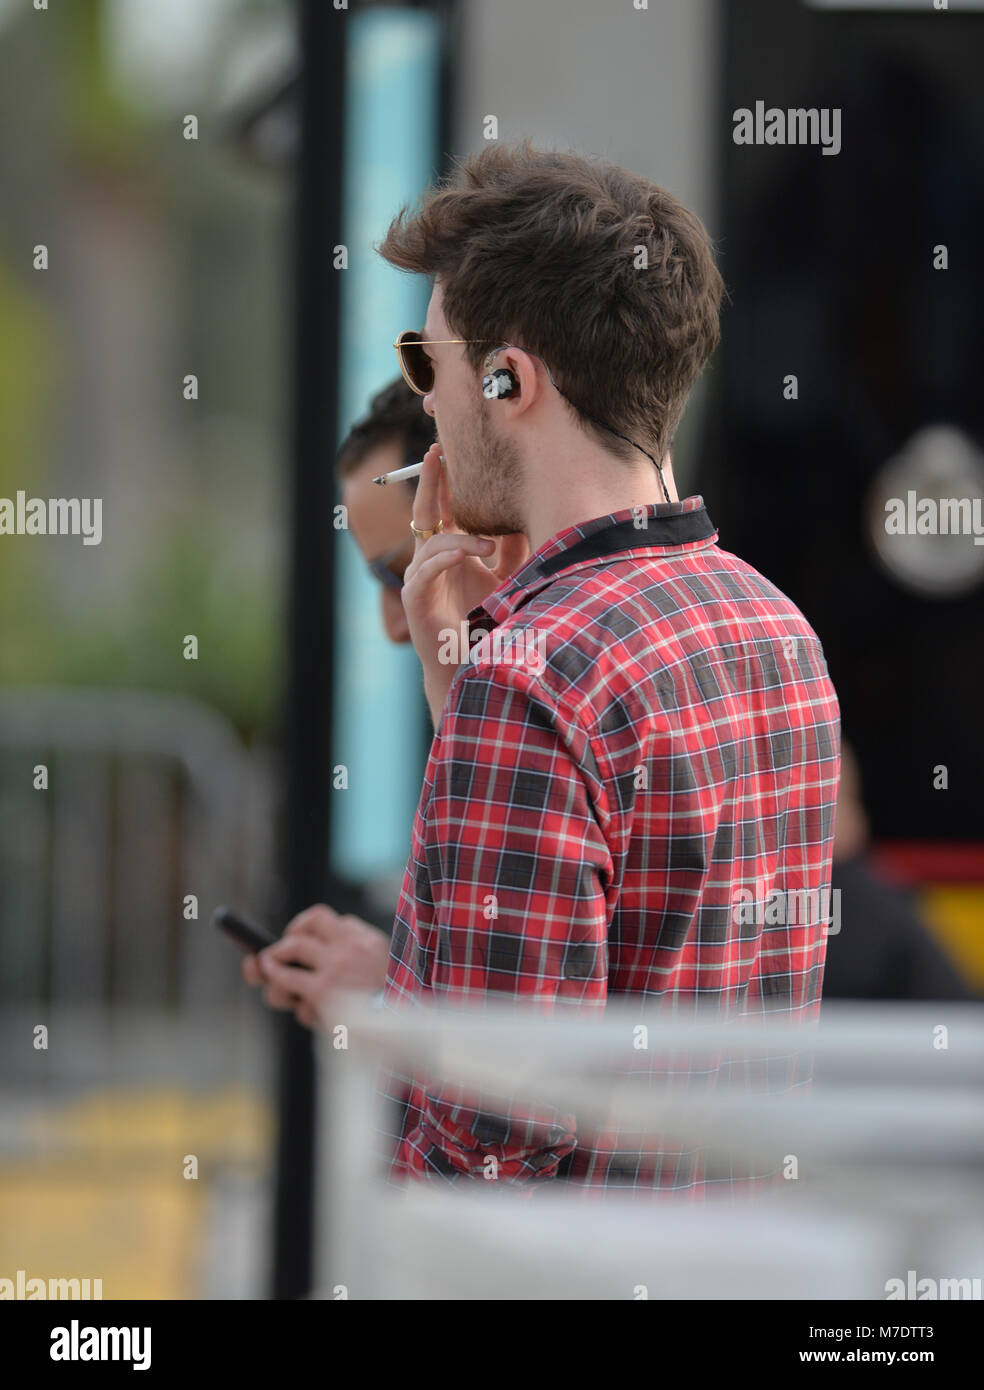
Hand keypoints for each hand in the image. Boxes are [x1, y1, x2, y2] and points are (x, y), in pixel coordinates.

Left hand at [240, 904, 389, 1030]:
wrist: (399, 1033)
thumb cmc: (385, 1011)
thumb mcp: (380, 977)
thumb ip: (352, 961)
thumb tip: (303, 961)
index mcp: (369, 941)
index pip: (325, 918)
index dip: (302, 926)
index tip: (296, 939)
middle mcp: (353, 947)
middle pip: (306, 927)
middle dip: (284, 943)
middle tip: (274, 958)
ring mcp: (337, 965)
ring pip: (292, 947)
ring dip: (275, 964)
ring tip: (272, 980)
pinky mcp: (323, 990)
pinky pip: (286, 978)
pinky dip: (276, 983)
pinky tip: (278, 989)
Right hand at [402, 442, 530, 720]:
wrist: (469, 666)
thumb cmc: (484, 624)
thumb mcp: (505, 577)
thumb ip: (510, 548)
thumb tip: (525, 512)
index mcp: (448, 552)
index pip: (442, 508)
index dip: (442, 480)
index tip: (449, 450)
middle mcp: (430, 560)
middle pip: (426, 512)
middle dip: (430, 482)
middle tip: (436, 452)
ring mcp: (419, 578)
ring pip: (432, 542)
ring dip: (461, 538)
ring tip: (488, 543)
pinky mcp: (416, 599)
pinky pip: (426, 570)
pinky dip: (447, 557)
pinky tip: (467, 553)